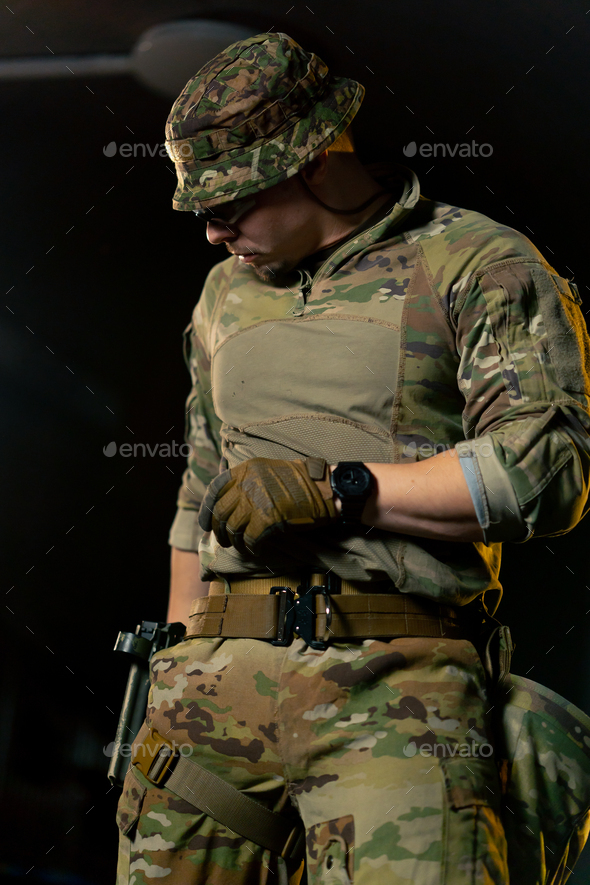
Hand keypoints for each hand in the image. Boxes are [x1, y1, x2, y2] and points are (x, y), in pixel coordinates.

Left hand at [198, 457, 337, 553]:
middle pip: (221, 512)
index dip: (207, 509)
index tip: (206, 523)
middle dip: (219, 529)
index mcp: (246, 470)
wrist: (325, 490)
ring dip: (235, 541)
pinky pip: (250, 539)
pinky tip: (256, 550)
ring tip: (240, 547)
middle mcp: (247, 483)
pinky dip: (251, 547)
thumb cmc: (301, 483)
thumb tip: (230, 505)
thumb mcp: (268, 472)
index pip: (215, 490)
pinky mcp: (267, 519)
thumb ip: (248, 483)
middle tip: (222, 540)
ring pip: (233, 528)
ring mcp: (256, 501)